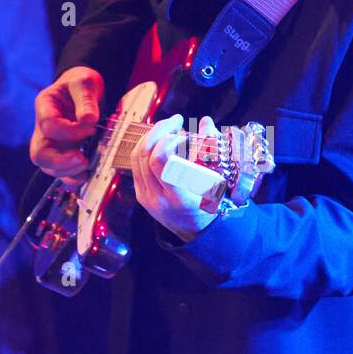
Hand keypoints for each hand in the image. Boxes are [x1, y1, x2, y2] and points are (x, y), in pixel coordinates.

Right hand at [29, 65, 103, 184]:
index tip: (90, 128)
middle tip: (82, 160)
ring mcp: (51, 142)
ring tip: (86, 166)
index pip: (48, 124)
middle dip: (59, 161)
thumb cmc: (80, 84)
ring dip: (66, 171)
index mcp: (44, 106)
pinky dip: (71, 177)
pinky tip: (84, 176)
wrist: (82, 90)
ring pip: (47, 165)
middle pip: (39, 152)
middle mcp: (43, 127)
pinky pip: (59, 171)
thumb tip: (89, 120)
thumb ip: (85, 99)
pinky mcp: (61, 152)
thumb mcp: (84, 81)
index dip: (68, 131)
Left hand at [131, 113, 220, 242]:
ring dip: (151, 136)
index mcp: (178, 198)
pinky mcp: (140, 194)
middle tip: (176, 121)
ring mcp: (146, 197)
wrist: (196, 232)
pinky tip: (160, 140)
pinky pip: (136, 164)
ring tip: (169, 128)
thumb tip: (206, 121)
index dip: (169, 140)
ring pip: (136, 157)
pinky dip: (146, 147)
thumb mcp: (217, 183)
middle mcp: (158, 198)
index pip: (160, 161)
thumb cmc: (210, 207)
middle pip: (144, 155)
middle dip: (159, 130)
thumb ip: (211, 152)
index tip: (185, 134)